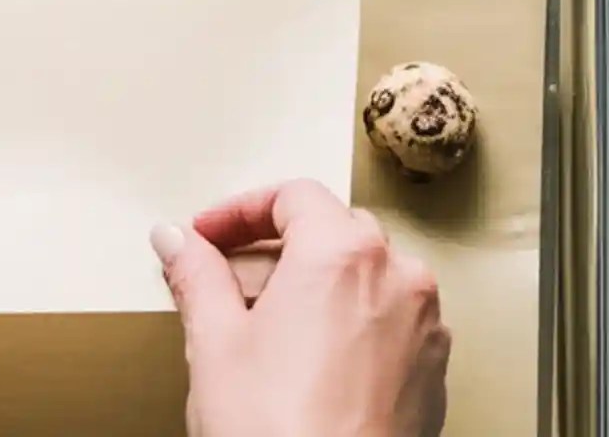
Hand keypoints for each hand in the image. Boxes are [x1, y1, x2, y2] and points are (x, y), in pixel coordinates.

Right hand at [150, 179, 450, 436]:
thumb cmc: (281, 434)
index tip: (207, 236)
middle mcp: (397, 278)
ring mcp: (423, 325)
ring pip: (367, 274)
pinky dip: (350, 320)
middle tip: (227, 273)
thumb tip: (176, 243)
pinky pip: (390, 320)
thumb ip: (195, 275)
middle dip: (277, 245)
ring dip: (317, 283)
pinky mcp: (432, 370)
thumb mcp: (215, 342)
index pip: (293, 196)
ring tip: (267, 322)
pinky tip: (308, 358)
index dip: (239, 210)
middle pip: (333, 229)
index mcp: (342, 254)